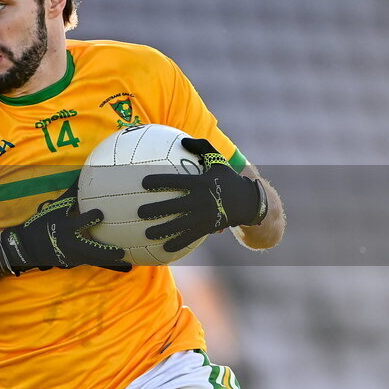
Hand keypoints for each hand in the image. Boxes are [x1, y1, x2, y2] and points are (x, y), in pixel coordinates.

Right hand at [0, 182, 129, 272]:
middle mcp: (71, 243)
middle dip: (106, 252)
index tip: (101, 213)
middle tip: (122, 250)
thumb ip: (72, 194)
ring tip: (129, 263)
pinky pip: (96, 263)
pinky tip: (125, 267)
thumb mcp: (55, 208)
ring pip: (96, 260)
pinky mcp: (76, 262)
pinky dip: (109, 265)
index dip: (90, 218)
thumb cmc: (43, 224)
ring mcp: (74, 255)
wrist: (28, 246)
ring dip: (112, 262)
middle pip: (91, 250)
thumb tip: (83, 174)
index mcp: (66, 227)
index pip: (78, 223)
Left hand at [138, 138, 266, 251]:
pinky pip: (190, 237)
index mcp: (200, 183)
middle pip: (175, 206)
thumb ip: (201, 147)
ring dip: (163, 231)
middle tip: (139, 212)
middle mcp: (202, 200)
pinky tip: (163, 249)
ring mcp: (205, 216)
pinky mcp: (208, 228)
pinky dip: (178, 244)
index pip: (177, 181)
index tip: (143, 182)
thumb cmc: (227, 178)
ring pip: (180, 225)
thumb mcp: (218, 160)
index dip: (160, 181)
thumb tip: (182, 140)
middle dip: (156, 209)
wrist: (249, 202)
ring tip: (146, 234)